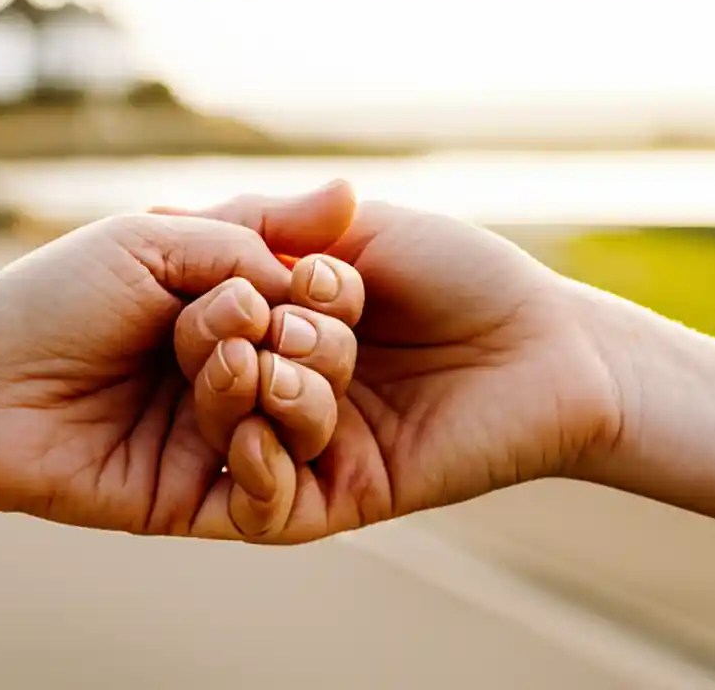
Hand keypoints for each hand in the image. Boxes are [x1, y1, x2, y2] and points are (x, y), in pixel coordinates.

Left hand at [0, 184, 357, 542]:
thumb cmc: (53, 302)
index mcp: (219, 311)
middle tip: (248, 326)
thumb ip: (250, 230)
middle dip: (300, 342)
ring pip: (300, 428)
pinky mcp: (194, 498)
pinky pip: (266, 500)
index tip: (309, 279)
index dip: (317, 294)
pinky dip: (270, 467)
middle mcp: (226, 374)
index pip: (308, 306)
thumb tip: (349, 199)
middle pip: (316, 368)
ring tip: (229, 364)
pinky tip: (241, 430)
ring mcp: (213, 438)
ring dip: (284, 394)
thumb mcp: (151, 240)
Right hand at [167, 183, 623, 541]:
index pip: (208, 325)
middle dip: (224, 351)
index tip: (243, 280)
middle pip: (212, 382)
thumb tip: (165, 209)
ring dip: (252, 395)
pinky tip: (263, 431)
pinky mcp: (339, 497)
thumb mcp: (359, 231)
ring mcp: (311, 444)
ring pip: (236, 436)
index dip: (213, 304)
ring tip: (287, 363)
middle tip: (270, 326)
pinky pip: (268, 506)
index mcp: (285, 326)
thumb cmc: (464, 272)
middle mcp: (289, 386)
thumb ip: (273, 224)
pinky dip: (254, 471)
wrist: (549, 342)